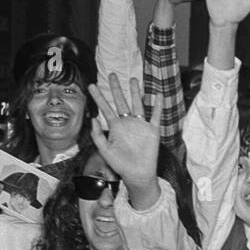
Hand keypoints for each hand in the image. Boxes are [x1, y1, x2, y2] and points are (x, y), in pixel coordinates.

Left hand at [88, 74, 161, 188]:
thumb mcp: (104, 150)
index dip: (98, 97)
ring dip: (136, 92)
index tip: (91, 85)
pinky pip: (156, 116)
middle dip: (116, 88)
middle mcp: (127, 123)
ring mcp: (140, 125)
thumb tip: (93, 118)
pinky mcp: (153, 130)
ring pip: (138, 104)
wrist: (137, 174)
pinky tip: (158, 95)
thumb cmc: (120, 164)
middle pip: (121, 101)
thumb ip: (97, 135)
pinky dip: (158, 106)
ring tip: (133, 79)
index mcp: (115, 127)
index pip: (105, 108)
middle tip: (112, 74)